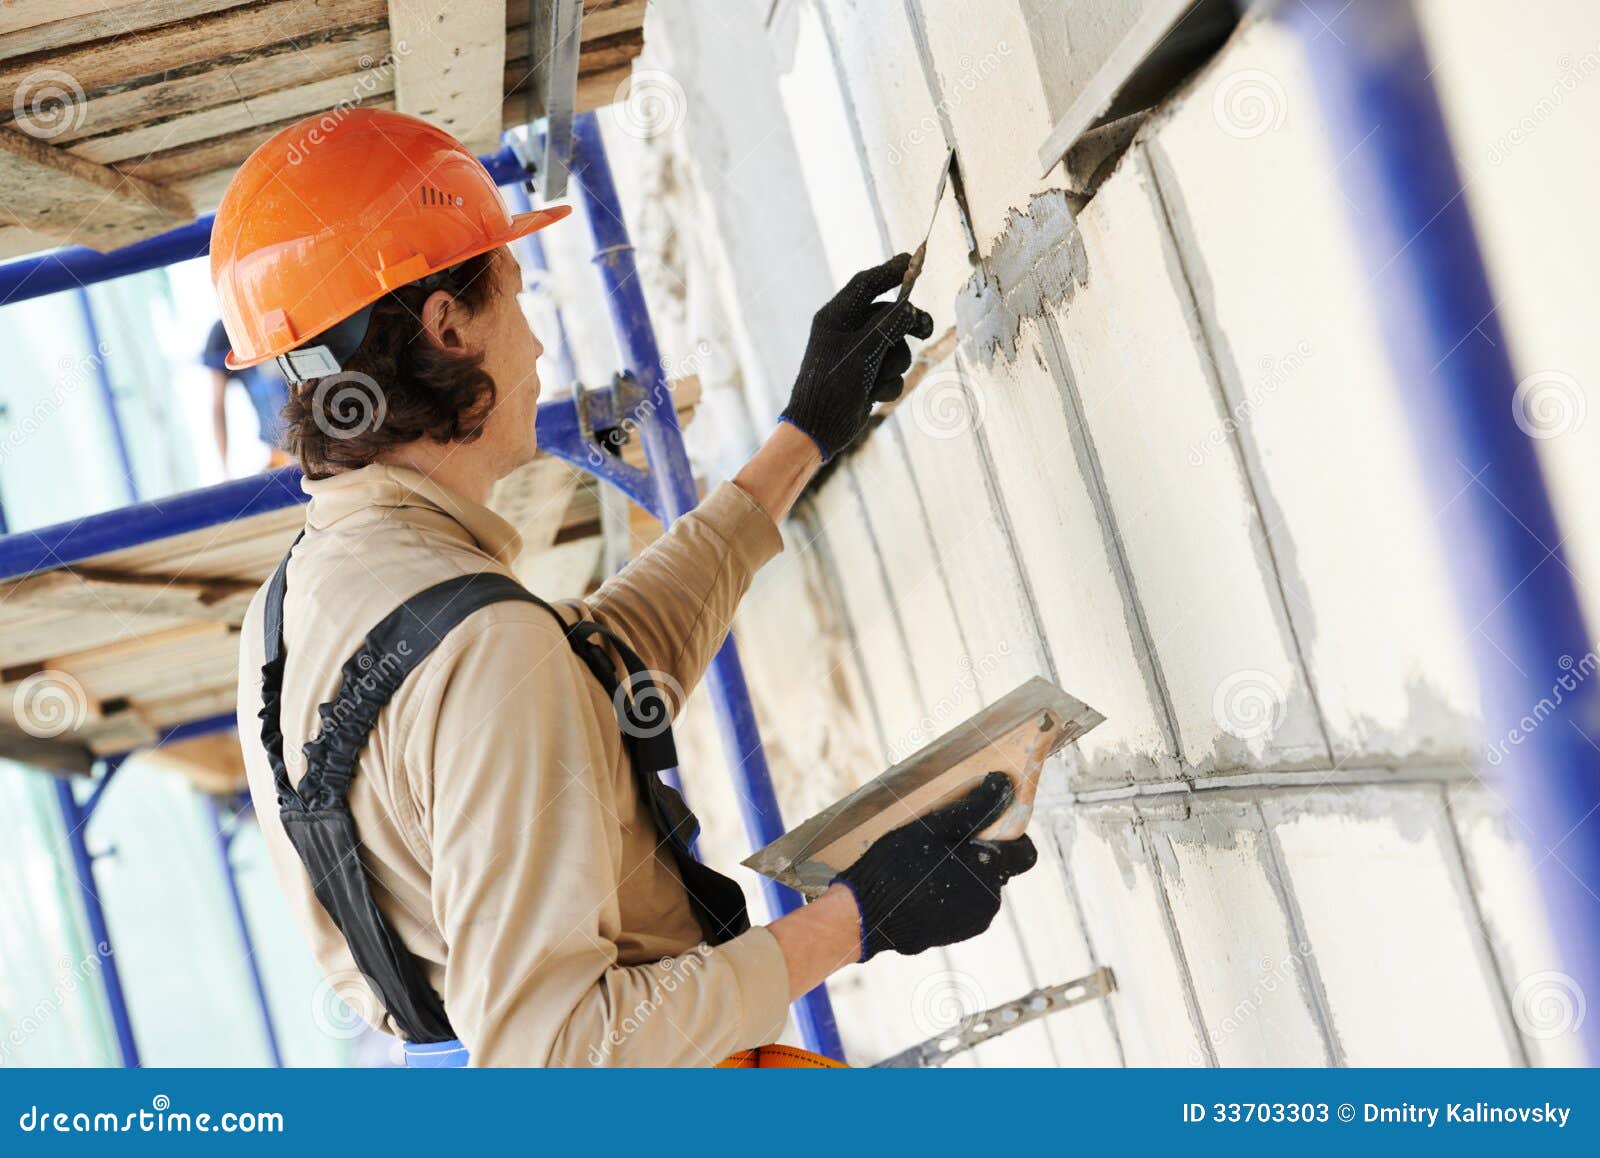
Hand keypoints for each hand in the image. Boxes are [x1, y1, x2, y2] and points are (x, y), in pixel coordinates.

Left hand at [780, 253, 934, 459]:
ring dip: (894, 363)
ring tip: (878, 378)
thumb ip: (889, 325)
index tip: (913, 260)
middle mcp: (846, 331)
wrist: (819, 429)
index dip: (891, 270)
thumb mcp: (864, 350)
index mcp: (836, 316)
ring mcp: (857, 354)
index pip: (867, 284)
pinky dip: (888, 382)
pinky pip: (891, 370)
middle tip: (926, 329)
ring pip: (894, 345)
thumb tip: (910, 308)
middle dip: (906, 325)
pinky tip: (874, 394)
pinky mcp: (866, 376)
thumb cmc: (832, 386)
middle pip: (888, 314)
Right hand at [833, 772, 1037, 960]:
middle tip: (942, 842)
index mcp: (989, 871)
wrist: (864, 915)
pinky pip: (964, 906)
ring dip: (964, 874)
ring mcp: (972, 922)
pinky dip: (950, 894)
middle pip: (998, 868)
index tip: (984, 825)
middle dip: (979, 854)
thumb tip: (1003, 784)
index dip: (1009, 835)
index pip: (1025, 852)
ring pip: (980, 887)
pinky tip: (922, 886)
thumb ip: (974, 808)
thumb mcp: (933, 827)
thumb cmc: (896, 866)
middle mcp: (989, 901)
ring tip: (927, 865)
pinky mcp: (955, 934)